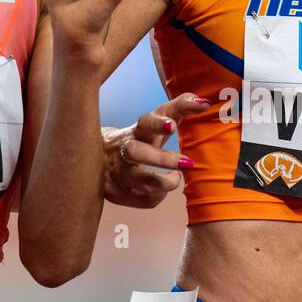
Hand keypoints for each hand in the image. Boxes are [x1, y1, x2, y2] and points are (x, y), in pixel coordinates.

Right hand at [102, 92, 210, 207]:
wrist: (96, 153)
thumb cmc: (140, 136)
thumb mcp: (156, 119)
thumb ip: (180, 107)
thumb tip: (204, 102)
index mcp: (136, 130)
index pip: (145, 122)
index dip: (157, 123)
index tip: (172, 125)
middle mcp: (123, 150)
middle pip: (137, 153)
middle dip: (163, 159)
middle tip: (188, 163)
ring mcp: (117, 173)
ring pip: (141, 182)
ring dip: (164, 183)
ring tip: (176, 178)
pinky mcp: (115, 192)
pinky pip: (143, 200)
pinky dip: (157, 196)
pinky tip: (160, 190)